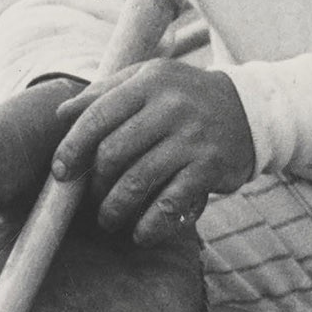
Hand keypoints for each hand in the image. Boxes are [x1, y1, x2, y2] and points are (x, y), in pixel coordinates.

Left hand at [51, 60, 256, 248]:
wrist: (250, 110)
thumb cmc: (186, 96)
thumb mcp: (149, 79)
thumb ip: (106, 92)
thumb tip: (61, 114)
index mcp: (150, 81)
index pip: (98, 116)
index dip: (73, 147)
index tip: (61, 172)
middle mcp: (172, 106)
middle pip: (113, 152)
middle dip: (94, 183)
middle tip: (90, 199)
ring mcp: (193, 138)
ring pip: (137, 181)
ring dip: (114, 208)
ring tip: (108, 219)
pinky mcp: (210, 166)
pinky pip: (170, 202)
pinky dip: (149, 224)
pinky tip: (140, 233)